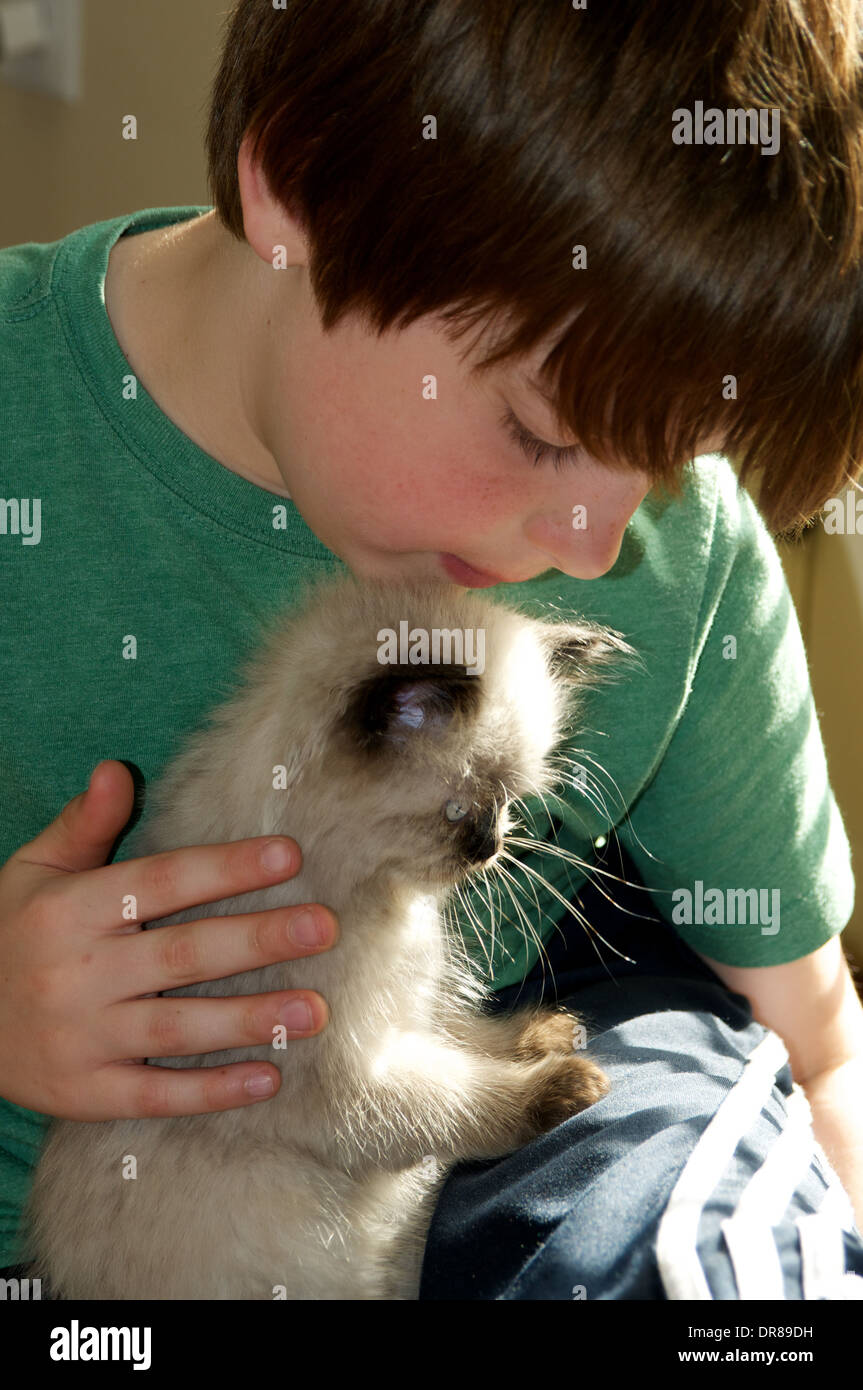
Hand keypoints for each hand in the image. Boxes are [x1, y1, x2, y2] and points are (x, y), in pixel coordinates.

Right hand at [0, 760, 337, 1120]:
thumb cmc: (11, 934)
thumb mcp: (33, 872)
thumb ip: (84, 825)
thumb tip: (118, 770)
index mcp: (70, 910)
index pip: (161, 882)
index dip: (226, 868)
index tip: (290, 854)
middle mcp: (78, 973)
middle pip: (182, 953)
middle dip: (258, 939)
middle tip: (324, 927)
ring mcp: (81, 1038)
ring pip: (178, 1028)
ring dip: (250, 1020)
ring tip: (315, 1010)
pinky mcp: (85, 1093)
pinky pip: (155, 1094)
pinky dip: (210, 1091)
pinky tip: (266, 1078)